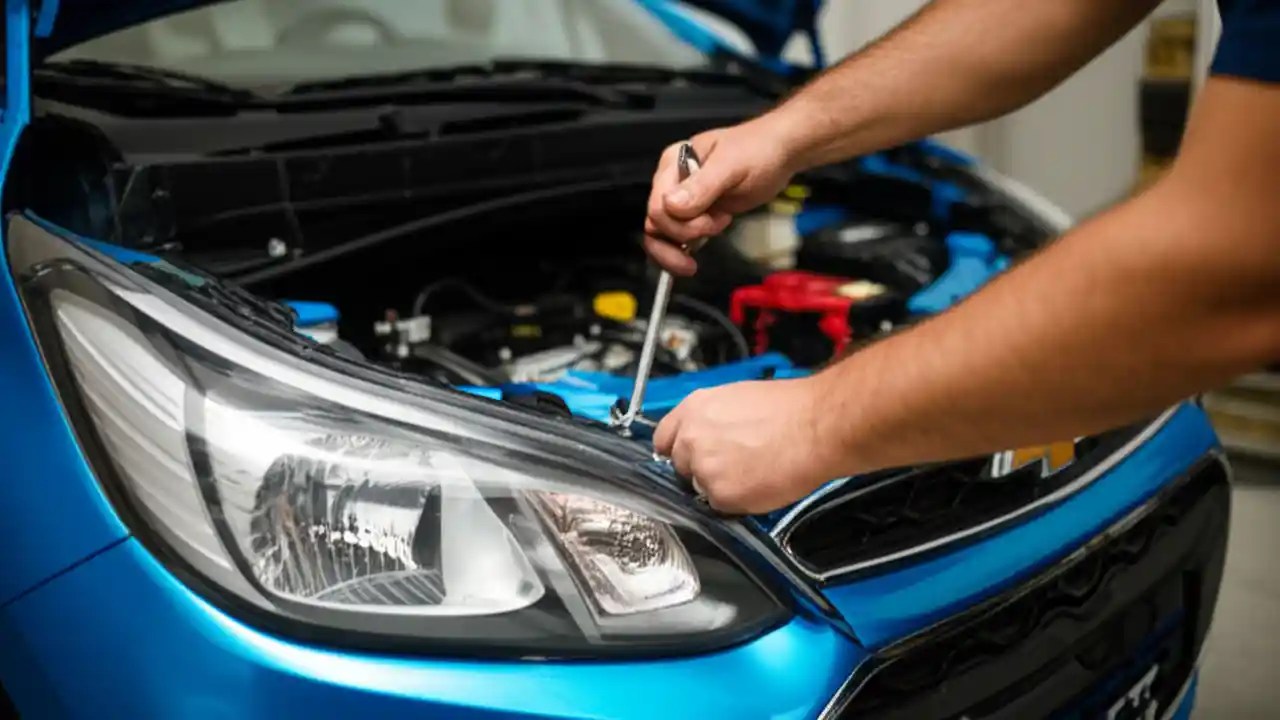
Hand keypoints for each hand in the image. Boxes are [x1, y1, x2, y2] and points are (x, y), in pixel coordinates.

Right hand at [643, 116, 801, 275]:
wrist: (779, 154)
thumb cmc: (758, 151)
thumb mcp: (732, 166)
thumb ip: (702, 185)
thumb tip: (671, 205)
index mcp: (672, 163)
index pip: (658, 205)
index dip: (680, 222)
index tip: (712, 219)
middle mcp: (671, 182)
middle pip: (657, 223)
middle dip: (685, 234)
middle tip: (717, 224)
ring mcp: (681, 201)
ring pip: (660, 235)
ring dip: (680, 248)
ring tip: (706, 242)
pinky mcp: (694, 216)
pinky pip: (674, 240)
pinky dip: (680, 253)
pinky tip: (693, 259)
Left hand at [652, 377, 840, 514]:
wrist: (815, 427)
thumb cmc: (789, 409)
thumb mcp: (737, 398)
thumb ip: (712, 419)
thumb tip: (709, 435)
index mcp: (692, 409)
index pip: (663, 438)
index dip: (677, 450)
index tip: (688, 458)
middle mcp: (689, 438)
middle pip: (680, 466)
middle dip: (701, 469)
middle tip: (733, 465)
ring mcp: (702, 469)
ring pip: (700, 488)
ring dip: (721, 486)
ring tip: (753, 472)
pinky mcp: (720, 495)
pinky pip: (720, 506)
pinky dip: (737, 502)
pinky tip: (759, 484)